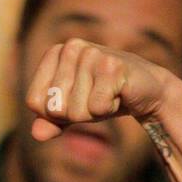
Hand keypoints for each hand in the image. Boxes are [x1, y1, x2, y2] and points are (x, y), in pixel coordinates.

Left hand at [26, 39, 173, 142]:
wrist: (146, 89)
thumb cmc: (102, 96)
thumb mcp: (70, 111)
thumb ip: (49, 122)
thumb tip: (36, 134)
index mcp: (54, 53)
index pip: (34, 102)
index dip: (54, 113)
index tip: (75, 99)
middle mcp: (70, 47)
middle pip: (54, 108)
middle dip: (76, 113)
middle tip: (95, 97)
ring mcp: (92, 54)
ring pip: (75, 111)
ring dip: (94, 111)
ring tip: (108, 93)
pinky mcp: (113, 65)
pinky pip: (97, 108)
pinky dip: (109, 108)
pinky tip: (119, 93)